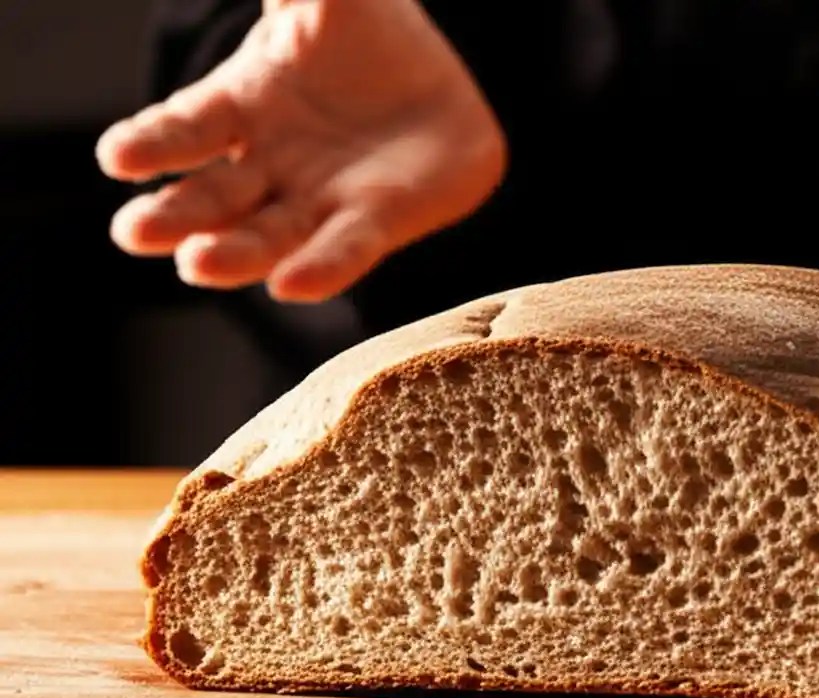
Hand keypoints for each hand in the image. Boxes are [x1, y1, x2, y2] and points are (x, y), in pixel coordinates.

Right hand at [97, 0, 505, 301]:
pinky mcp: (374, 225)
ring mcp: (317, 203)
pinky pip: (345, 250)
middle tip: (133, 233)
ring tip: (198, 264)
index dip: (151, 144)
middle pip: (210, 199)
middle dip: (175, 216)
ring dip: (233, 254)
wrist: (437, 89)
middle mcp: (267, 167)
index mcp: (239, 108)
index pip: (183, 129)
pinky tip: (292, 285)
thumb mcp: (320, 1)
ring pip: (266, 236)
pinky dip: (321, 268)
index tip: (119, 157)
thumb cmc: (364, 39)